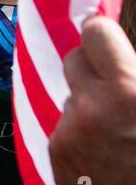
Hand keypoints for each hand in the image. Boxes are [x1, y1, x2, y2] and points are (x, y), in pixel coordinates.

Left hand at [49, 16, 135, 184]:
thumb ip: (135, 80)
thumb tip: (124, 61)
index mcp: (129, 91)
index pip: (97, 33)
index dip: (103, 33)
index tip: (107, 38)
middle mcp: (94, 105)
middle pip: (74, 58)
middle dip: (91, 65)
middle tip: (111, 81)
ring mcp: (71, 129)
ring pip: (71, 94)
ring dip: (88, 100)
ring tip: (115, 128)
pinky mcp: (56, 151)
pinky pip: (65, 124)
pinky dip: (80, 129)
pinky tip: (103, 151)